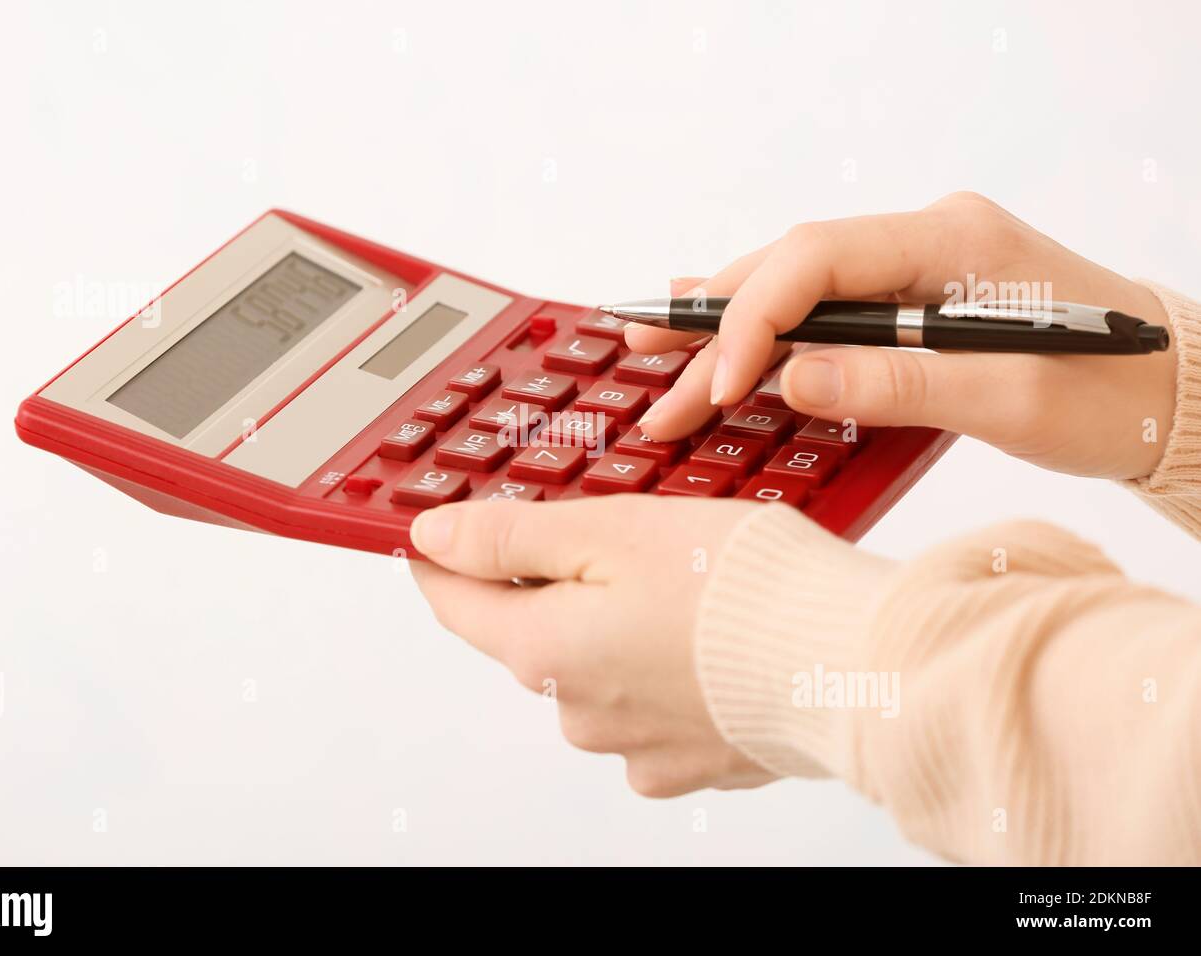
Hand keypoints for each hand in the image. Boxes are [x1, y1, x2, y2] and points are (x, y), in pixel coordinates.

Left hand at [409, 495, 774, 796]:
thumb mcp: (610, 531)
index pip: (455, 603)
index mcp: (545, 651)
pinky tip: (711, 640)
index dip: (442, 558)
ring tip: (688, 588)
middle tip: (618, 538)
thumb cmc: (741, 589)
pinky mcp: (690, 762)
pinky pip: (654, 707)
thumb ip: (511, 537)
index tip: (441, 532)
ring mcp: (634, 747)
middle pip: (534, 634)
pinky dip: (668, 671)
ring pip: (598, 671)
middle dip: (559, 585)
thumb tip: (434, 540)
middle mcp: (576, 713)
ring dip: (619, 630)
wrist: (853, 667)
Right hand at [629, 192, 1176, 479]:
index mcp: (949, 240)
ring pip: (798, 294)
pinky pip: (823, 311)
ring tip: (654, 364)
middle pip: (791, 272)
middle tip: (645, 366)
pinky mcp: (913, 306)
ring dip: (728, 337)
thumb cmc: (1108, 392)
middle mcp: (924, 241)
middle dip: (714, 326)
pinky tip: (716, 340)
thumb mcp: (1008, 397)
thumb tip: (790, 377)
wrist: (1169, 396)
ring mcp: (916, 270)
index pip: (818, 259)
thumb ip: (897, 383)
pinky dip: (768, 335)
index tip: (720, 385)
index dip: (753, 319)